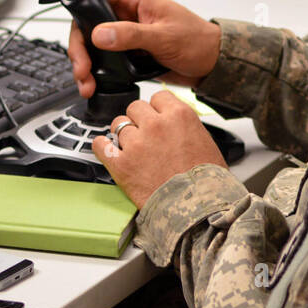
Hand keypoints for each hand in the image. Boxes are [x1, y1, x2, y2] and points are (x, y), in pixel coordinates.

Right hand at [28, 0, 220, 97]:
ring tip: (88, 83)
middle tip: (82, 70)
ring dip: (84, 63)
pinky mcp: (127, 50)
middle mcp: (126, 12)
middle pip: (85, 23)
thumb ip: (131, 35)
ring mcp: (125, 31)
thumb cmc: (198, 41)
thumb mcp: (164, 37)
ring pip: (90, 43)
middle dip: (78, 48)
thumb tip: (101, 33)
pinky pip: (101, 58)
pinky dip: (94, 72)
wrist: (213, 64)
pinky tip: (95, 84)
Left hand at [94, 90, 226, 206]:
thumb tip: (173, 122)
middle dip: (139, 120)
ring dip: (123, 135)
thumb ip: (184, 126)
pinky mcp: (121, 164)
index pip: (158, 97)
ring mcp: (136, 143)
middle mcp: (156, 125)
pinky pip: (100, 145)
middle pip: (135, 108)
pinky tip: (106, 149)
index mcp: (179, 115)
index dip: (157, 109)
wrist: (199, 210)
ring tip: (131, 148)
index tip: (156, 117)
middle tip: (144, 134)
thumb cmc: (207, 182)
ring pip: (118, 124)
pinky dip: (101, 146)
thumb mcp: (205, 141)